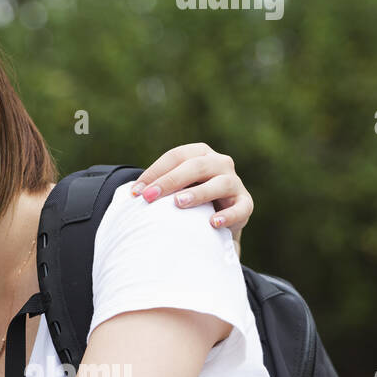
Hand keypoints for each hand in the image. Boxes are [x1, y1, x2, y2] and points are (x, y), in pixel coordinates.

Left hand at [131, 143, 251, 237]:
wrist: (214, 220)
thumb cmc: (187, 199)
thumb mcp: (174, 188)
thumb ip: (157, 187)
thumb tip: (131, 195)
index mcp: (199, 153)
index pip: (175, 156)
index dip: (154, 172)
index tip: (136, 192)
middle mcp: (219, 163)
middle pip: (195, 166)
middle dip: (170, 180)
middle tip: (149, 197)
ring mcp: (234, 182)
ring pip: (220, 183)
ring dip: (199, 193)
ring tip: (178, 203)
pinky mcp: (245, 203)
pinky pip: (241, 208)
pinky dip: (228, 215)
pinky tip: (213, 223)